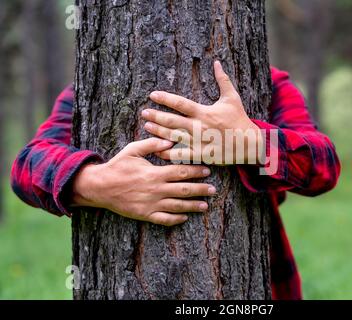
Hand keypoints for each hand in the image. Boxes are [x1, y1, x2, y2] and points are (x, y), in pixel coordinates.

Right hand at [71, 137, 215, 225]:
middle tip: (213, 190)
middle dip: (201, 189)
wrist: (99, 187)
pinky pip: (164, 219)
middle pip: (184, 190)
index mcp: (155, 173)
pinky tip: (185, 217)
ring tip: (205, 205)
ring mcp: (151, 204)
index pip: (181, 172)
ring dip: (193, 206)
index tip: (208, 171)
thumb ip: (152, 144)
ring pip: (177, 206)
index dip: (196, 172)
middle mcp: (156, 190)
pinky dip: (175, 219)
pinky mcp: (145, 214)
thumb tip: (170, 140)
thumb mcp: (133, 150)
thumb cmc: (117, 166)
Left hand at [142, 61, 263, 164]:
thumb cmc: (239, 119)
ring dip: (158, 132)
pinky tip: (157, 149)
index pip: (180, 103)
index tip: (153, 95)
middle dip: (156, 116)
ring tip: (146, 126)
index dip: (165, 98)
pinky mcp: (201, 155)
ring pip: (174, 137)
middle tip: (144, 112)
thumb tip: (217, 62)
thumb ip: (222, 80)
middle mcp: (199, 126)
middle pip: (172, 121)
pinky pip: (181, 155)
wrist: (249, 143)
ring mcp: (199, 142)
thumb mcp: (232, 97)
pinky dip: (168, 152)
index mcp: (204, 112)